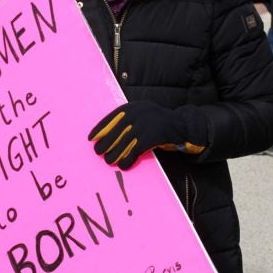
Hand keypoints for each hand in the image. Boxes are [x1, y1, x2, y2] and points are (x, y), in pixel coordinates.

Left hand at [88, 101, 206, 169]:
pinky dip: (128, 159)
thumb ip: (128, 121)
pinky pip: (136, 149)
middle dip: (106, 143)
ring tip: (108, 161)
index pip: (112, 117)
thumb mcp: (143, 115)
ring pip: (124, 141)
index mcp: (134, 107)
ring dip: (114, 153)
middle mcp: (139, 113)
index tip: (91, 138)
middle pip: (117, 130)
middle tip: (98, 152)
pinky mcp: (153, 136)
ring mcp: (146, 124)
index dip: (100, 128)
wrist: (181, 126)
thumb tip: (105, 135)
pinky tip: (123, 165)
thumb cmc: (157, 123)